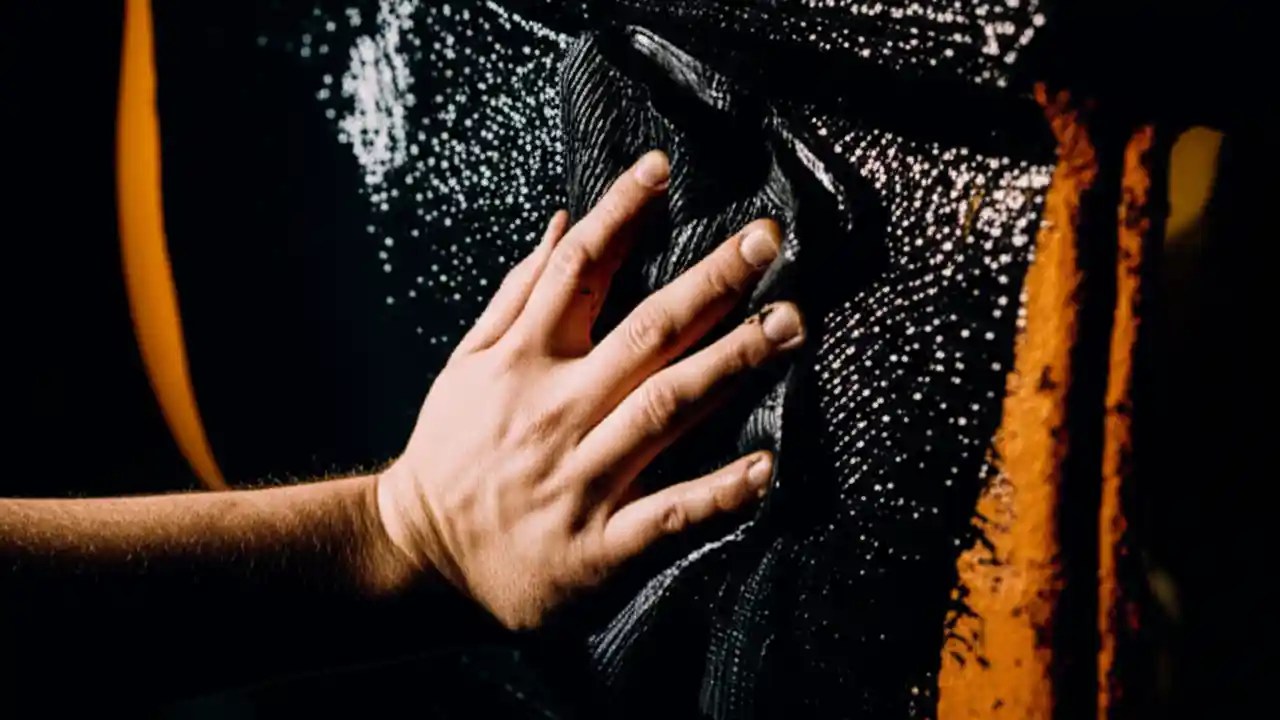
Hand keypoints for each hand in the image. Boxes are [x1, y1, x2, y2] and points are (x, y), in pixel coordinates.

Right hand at [376, 151, 804, 628]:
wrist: (419, 556)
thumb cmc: (451, 451)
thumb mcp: (465, 366)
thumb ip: (516, 296)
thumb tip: (564, 223)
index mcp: (521, 361)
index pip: (575, 270)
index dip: (619, 214)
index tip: (662, 170)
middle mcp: (555, 410)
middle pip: (644, 332)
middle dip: (711, 283)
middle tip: (768, 242)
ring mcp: (579, 478)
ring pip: (664, 409)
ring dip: (731, 365)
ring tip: (788, 326)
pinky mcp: (598, 546)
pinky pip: (666, 515)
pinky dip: (716, 492)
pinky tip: (765, 466)